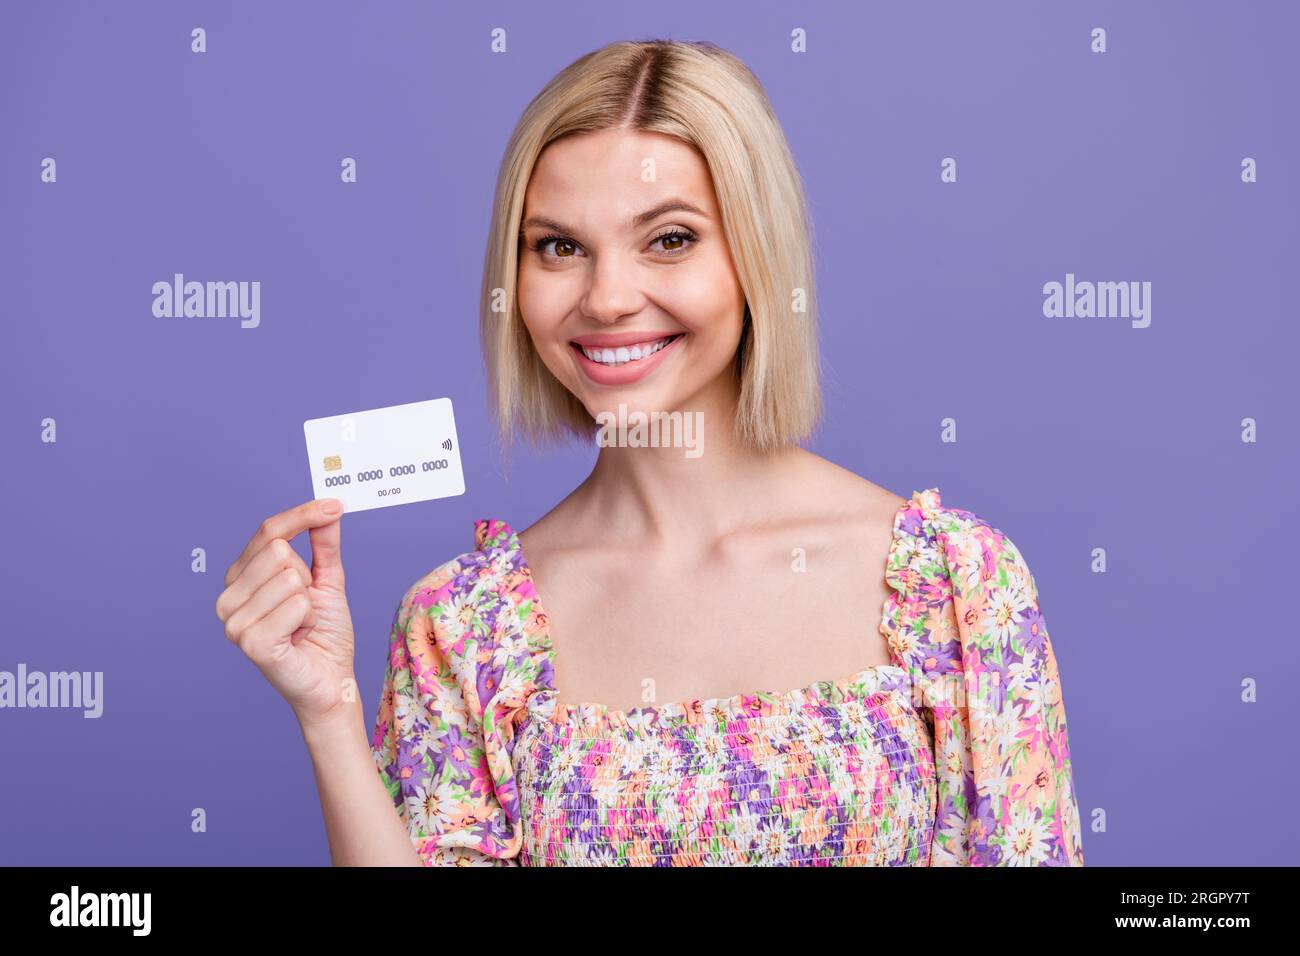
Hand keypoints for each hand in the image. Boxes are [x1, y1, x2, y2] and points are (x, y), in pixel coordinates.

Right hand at [215, 498, 357, 725]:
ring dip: (309, 603)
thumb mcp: (327, 580)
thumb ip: (323, 544)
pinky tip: (298, 637)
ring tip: (301, 625)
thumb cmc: (324, 633)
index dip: (302, 515)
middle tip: (305, 607)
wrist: (331, 679)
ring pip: (290, 577)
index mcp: (240, 577)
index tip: (333, 504)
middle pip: (278, 550)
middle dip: (306, 577)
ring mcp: (234, 621)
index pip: (268, 530)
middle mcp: (228, 597)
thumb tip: (329, 507)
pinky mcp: (250, 642)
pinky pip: (296, 604)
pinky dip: (308, 618)